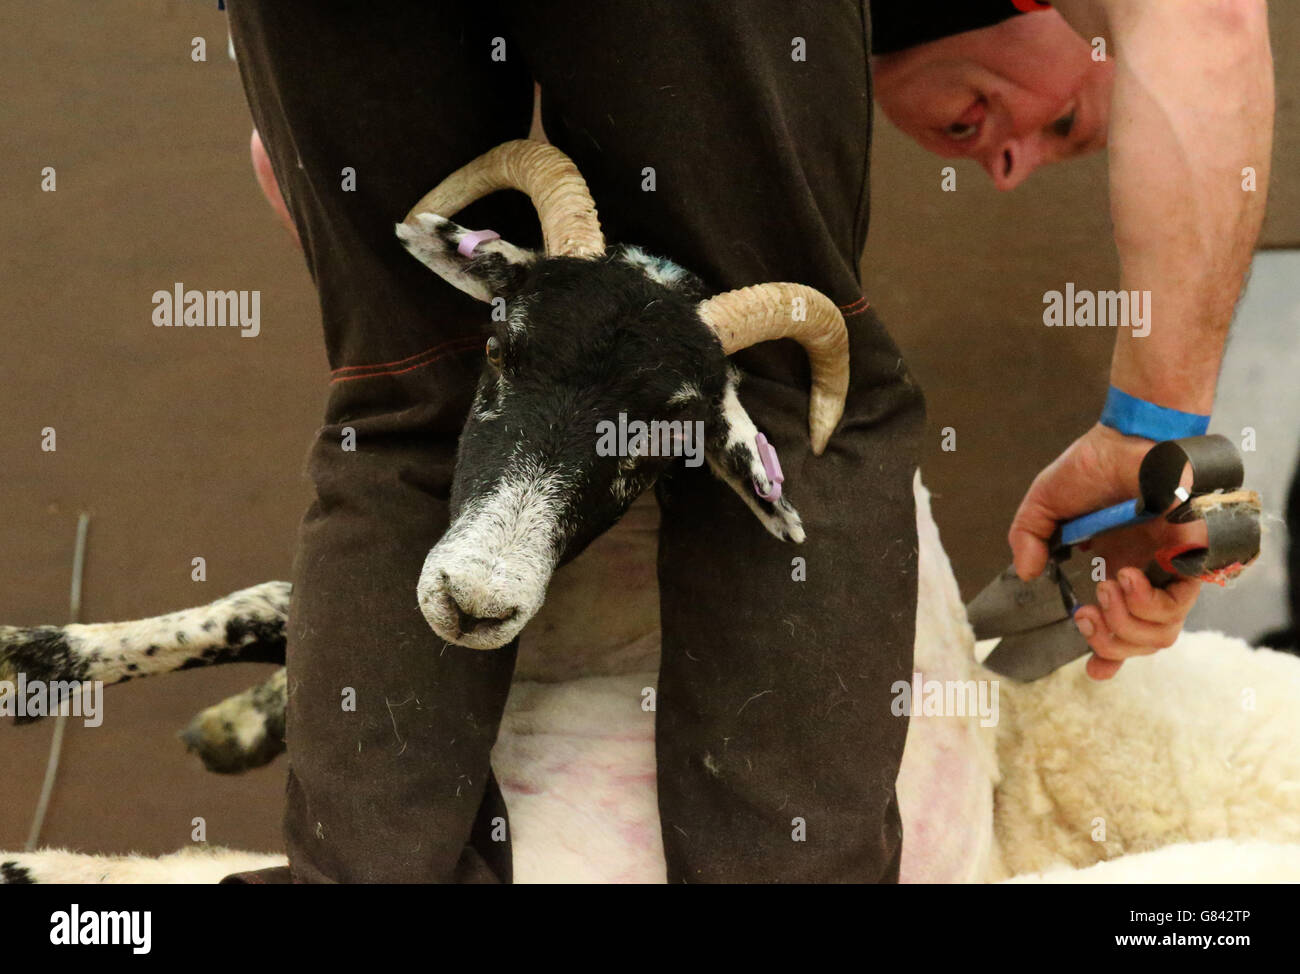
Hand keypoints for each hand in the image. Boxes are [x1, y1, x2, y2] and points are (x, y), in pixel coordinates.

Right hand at [1007, 423, 1202, 679]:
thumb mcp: (1044, 505)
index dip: (1111, 656)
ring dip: (1125, 622)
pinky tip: (1123, 576)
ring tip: (1105, 589)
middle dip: (1108, 641)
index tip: (1095, 670)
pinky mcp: (1192, 561)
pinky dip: (1146, 601)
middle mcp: (1148, 577)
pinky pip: (1176, 605)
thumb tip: (1023, 574)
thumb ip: (1028, 538)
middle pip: (1142, 643)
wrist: (1130, 438)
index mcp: (1117, 569)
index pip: (1124, 628)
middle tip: (1085, 615)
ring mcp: (1171, 571)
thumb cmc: (1094, 465)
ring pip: (1161, 634)